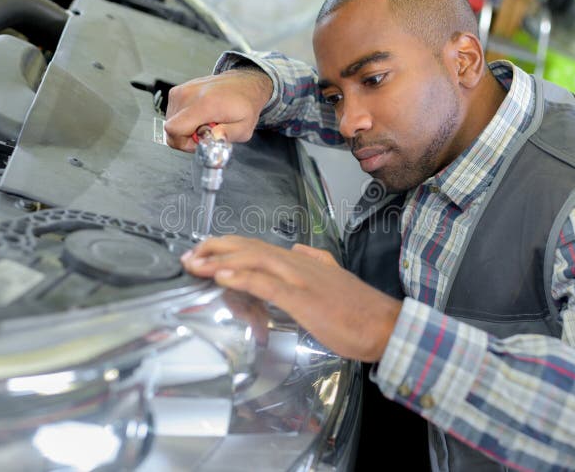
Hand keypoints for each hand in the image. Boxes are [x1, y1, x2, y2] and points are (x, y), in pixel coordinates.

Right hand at [164, 68, 272, 151]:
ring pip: (171, 123)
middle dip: (187, 137)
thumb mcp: (244, 127)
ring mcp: (181, 91)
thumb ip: (229, 134)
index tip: (200, 140)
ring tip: (205, 122)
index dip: (184, 143)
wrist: (243, 84)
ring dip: (186, 128)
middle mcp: (189, 95)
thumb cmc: (244, 104)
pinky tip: (200, 116)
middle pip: (171, 129)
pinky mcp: (178, 91)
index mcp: (205, 104)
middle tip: (206, 131)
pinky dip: (184, 119)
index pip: (174, 129)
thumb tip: (215, 137)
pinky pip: (173, 114)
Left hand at [181, 235, 401, 361]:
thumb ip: (317, 261)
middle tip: (189, 257)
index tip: (204, 253)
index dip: (228, 247)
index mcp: (302, 261)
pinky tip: (222, 277)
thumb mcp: (335, 277)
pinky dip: (242, 277)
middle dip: (215, 250)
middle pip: (249, 248)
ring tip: (196, 263)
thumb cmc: (361, 310)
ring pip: (254, 259)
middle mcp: (298, 263)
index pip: (257, 247)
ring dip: (220, 260)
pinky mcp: (304, 298)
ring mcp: (301, 279)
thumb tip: (299, 249)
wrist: (386, 326)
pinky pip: (267, 284)